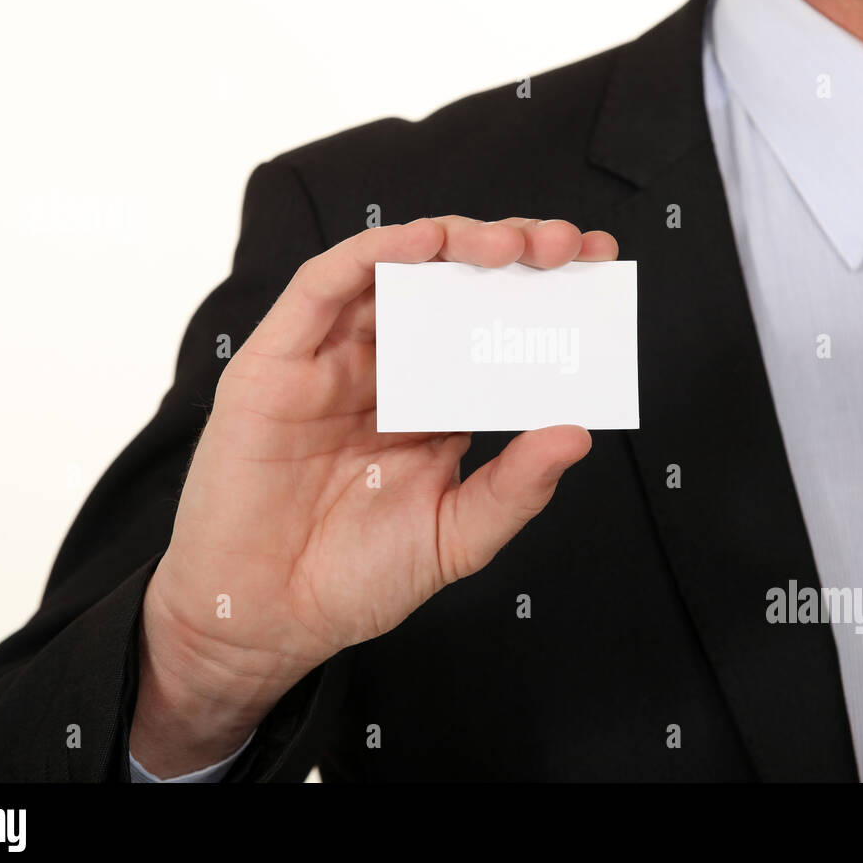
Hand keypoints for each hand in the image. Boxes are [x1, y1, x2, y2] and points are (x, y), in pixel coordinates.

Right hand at [129, 216, 617, 775]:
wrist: (263, 619)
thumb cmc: (354, 579)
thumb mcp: (457, 536)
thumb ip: (515, 488)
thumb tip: (577, 435)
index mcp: (430, 404)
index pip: (490, 328)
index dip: (541, 291)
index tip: (598, 265)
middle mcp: (383, 370)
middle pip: (449, 285)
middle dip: (510, 252)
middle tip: (565, 245)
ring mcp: (329, 361)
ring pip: (391, 272)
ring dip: (452, 243)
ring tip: (511, 244)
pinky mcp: (276, 361)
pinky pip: (322, 288)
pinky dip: (373, 255)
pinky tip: (423, 244)